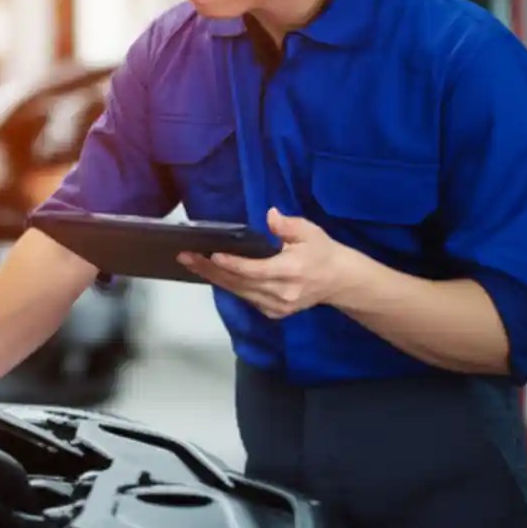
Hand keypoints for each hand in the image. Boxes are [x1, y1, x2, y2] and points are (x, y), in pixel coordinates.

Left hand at [177, 208, 358, 319]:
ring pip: (239, 292)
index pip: (254, 270)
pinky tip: (212, 273)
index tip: (210, 254)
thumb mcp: (310, 232)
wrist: (340, 282)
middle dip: (210, 269)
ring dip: (214, 277)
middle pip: (239, 283)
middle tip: (186, 256)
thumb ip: (287, 225)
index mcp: (290, 272)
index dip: (231, 263)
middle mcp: (281, 293)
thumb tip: (270, 215)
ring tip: (191, 263)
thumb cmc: (323, 252)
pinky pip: (245, 298)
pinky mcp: (273, 312)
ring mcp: (276, 306)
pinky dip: (229, 286)